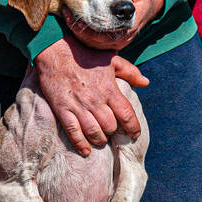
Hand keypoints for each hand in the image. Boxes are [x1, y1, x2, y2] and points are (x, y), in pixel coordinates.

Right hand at [34, 37, 147, 155]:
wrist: (56, 50)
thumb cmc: (85, 53)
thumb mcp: (111, 59)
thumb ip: (130, 72)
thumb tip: (146, 82)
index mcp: (109, 89)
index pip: (126, 114)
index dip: (133, 127)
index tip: (134, 134)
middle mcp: (96, 100)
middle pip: (110, 126)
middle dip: (113, 132)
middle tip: (112, 132)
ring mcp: (78, 106)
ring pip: (94, 132)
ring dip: (100, 139)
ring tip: (101, 140)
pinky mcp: (63, 110)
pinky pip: (74, 132)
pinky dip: (81, 144)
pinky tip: (86, 151)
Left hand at [64, 0, 164, 51]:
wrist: (151, 4)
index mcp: (128, 27)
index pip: (101, 36)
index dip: (85, 28)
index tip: (73, 14)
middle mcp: (122, 38)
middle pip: (93, 43)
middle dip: (78, 31)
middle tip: (66, 15)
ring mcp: (117, 41)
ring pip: (92, 44)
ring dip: (78, 33)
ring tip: (67, 17)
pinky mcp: (111, 40)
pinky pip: (94, 42)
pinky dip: (83, 34)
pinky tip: (74, 22)